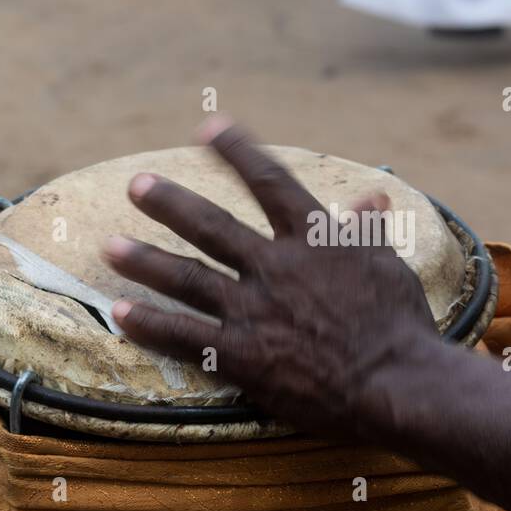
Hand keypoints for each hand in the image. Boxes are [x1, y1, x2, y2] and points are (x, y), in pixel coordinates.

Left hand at [103, 120, 438, 440]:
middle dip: (170, 203)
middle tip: (136, 186)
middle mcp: (277, 266)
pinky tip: (120, 314)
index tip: (209, 127)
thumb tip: (371, 195)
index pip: (271, 181)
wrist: (397, 383)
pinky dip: (150, 325)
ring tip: (110, 247)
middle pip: (211, 226)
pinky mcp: (244, 357)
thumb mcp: (388, 264)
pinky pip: (185, 337)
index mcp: (316, 238)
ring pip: (187, 279)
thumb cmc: (400, 324)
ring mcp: (255, 311)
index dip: (238, 151)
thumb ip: (367, 228)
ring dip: (145, 260)